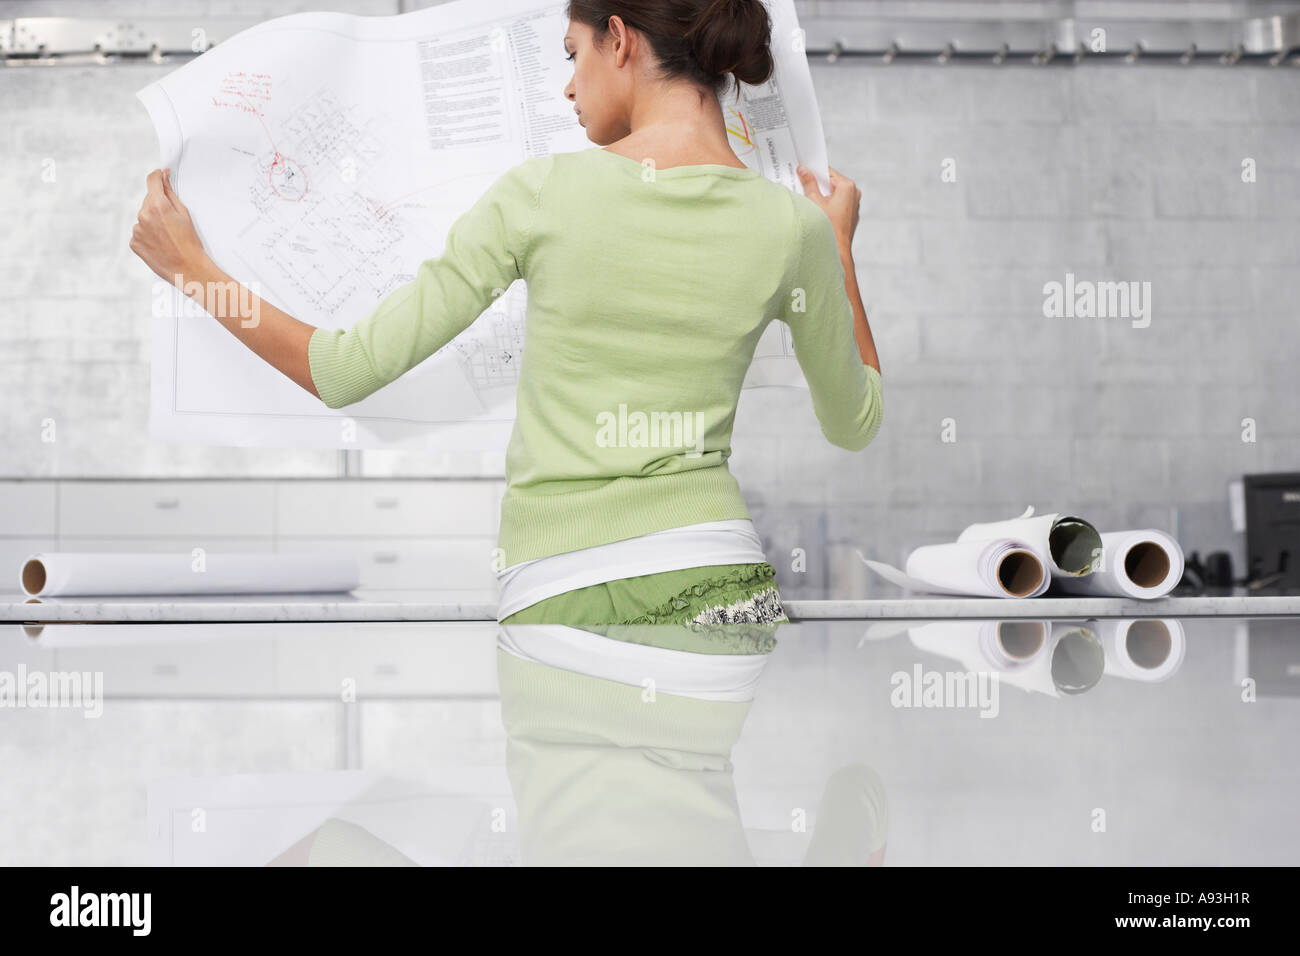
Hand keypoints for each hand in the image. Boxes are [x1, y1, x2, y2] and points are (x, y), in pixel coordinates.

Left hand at [129, 168, 208, 283]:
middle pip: (148, 201)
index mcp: (157, 205)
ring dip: (152, 222)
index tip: (160, 176)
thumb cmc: (190, 243)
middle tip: (172, 221)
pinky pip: (139, 232)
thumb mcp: (184, 214)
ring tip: (167, 236)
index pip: (152, 181)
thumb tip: (163, 177)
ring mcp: (137, 230)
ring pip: (143, 218)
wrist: (188, 269)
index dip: (157, 176)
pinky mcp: (134, 242)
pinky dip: (148, 235)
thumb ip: (170, 193)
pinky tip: (160, 243)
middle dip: (158, 205)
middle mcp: (143, 215)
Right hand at [796, 164, 860, 255]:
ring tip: (811, 202)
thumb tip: (803, 170)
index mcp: (848, 186)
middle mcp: (854, 194)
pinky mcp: (850, 215)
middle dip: (818, 185)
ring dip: (822, 196)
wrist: (837, 251)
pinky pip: (838, 204)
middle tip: (804, 187)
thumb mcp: (814, 201)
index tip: (804, 172)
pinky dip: (828, 205)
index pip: (828, 172)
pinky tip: (818, 211)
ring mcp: (854, 205)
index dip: (815, 172)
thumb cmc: (828, 227)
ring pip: (834, 194)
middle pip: (831, 183)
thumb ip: (809, 183)